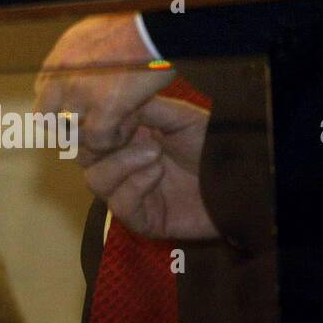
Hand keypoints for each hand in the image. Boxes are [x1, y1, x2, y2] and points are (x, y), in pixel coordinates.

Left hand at [35, 14, 173, 153]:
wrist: (150, 28)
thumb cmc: (128, 27)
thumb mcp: (87, 35)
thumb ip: (75, 57)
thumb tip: (75, 67)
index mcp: (56, 61)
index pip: (41, 95)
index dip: (61, 107)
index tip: (81, 110)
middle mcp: (60, 78)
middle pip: (47, 118)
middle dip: (68, 127)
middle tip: (93, 125)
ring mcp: (79, 94)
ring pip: (71, 133)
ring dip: (92, 135)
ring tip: (114, 127)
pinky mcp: (104, 107)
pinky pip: (98, 139)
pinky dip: (112, 140)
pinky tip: (127, 129)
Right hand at [82, 95, 217, 239]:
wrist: (240, 182)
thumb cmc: (211, 147)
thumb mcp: (178, 117)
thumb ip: (143, 108)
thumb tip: (110, 103)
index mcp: (125, 139)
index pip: (86, 132)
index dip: (90, 123)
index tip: (108, 113)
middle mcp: (121, 165)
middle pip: (82, 157)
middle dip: (97, 143)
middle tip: (122, 133)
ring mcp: (130, 193)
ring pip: (95, 180)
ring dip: (120, 163)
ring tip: (153, 154)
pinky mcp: (142, 220)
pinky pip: (119, 205)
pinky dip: (134, 185)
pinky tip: (156, 172)